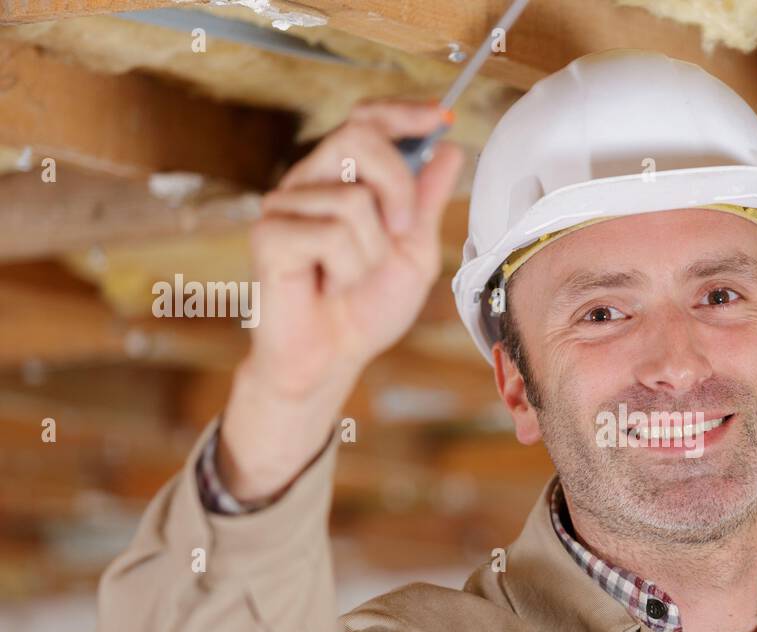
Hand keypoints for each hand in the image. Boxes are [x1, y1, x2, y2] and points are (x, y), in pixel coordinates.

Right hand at [218, 100, 463, 500]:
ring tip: (352, 277)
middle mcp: (311, 181)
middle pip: (358, 138)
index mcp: (345, 178)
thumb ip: (426, 201)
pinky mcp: (268, 235)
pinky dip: (347, 268)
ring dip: (371, 252)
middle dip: (397, 187)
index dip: (401, 111)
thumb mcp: (414, 250)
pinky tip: (331, 286)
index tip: (439, 117)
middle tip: (401, 233)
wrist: (335, 356)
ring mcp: (285, 205)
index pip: (366, 120)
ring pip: (351, 200)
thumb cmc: (368, 306)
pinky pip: (329, 233)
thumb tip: (449, 149)